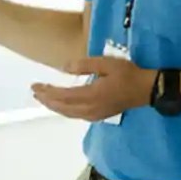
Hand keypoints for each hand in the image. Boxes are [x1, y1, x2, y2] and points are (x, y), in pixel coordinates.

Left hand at [31, 56, 155, 121]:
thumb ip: (84, 65)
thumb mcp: (106, 63)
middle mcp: (90, 109)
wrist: (146, 89)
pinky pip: (75, 115)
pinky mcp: (98, 116)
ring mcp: (94, 115)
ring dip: (54, 106)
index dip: (47, 92)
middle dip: (46, 100)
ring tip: (43, 97)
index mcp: (91, 95)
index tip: (35, 85)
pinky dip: (64, 110)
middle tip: (35, 90)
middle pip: (62, 107)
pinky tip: (61, 104)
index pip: (62, 96)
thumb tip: (64, 67)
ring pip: (68, 113)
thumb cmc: (127, 74)